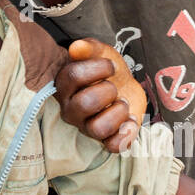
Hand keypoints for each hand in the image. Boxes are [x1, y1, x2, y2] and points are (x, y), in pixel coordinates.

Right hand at [55, 38, 146, 153]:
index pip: (73, 76)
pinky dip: (126, 133)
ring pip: (98, 129)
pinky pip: (112, 145)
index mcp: (65, 86)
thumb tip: (76, 48)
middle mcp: (71, 110)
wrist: (124, 84)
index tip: (110, 66)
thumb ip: (88, 48)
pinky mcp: (105, 138)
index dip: (97, 68)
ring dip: (118, 112)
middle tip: (114, 86)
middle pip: (84, 104)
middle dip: (107, 90)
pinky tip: (130, 119)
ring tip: (122, 103)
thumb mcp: (99, 52)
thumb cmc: (107, 68)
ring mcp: (87, 127)